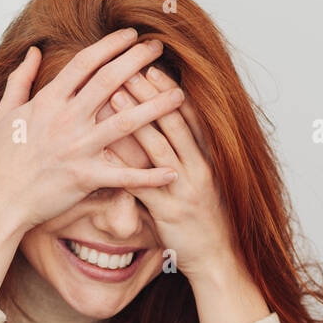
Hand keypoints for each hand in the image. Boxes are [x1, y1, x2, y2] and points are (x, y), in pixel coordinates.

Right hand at [0, 30, 184, 233]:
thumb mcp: (4, 113)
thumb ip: (20, 80)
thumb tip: (32, 52)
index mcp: (48, 102)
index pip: (85, 63)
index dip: (110, 45)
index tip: (131, 35)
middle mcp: (66, 120)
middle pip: (109, 82)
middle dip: (138, 61)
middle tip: (160, 49)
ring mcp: (77, 149)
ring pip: (125, 122)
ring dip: (155, 108)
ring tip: (179, 95)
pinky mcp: (85, 178)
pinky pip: (124, 176)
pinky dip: (149, 176)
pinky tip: (172, 171)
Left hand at [105, 67, 270, 322]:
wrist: (219, 258)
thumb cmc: (209, 218)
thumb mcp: (208, 181)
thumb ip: (192, 154)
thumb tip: (175, 125)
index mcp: (210, 157)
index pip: (190, 113)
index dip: (170, 88)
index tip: (151, 64)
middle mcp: (200, 167)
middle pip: (172, 120)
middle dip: (149, 91)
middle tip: (127, 66)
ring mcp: (184, 188)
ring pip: (158, 146)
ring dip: (134, 118)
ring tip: (112, 94)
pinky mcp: (169, 211)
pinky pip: (142, 184)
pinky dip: (123, 165)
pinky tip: (104, 150)